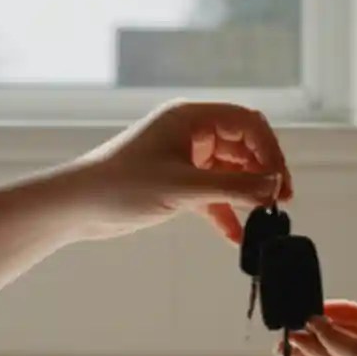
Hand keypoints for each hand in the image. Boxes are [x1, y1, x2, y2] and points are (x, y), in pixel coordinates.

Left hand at [61, 99, 293, 242]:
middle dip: (263, 174)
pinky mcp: (175, 184)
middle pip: (243, 147)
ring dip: (247, 195)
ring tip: (264, 220)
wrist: (77, 207)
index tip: (279, 184)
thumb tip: (274, 187)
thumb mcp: (183, 187)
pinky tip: (237, 237)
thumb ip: (233, 187)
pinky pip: (212, 195)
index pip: (248, 124)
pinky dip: (225, 212)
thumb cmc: (121, 186)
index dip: (270, 151)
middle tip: (279, 203)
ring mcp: (183, 159)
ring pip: (229, 172)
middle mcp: (190, 133)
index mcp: (190, 118)